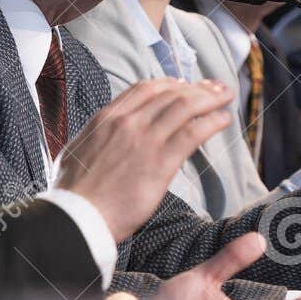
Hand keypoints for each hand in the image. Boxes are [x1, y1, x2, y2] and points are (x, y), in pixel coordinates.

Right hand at [56, 79, 235, 241]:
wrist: (77, 215)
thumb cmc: (74, 191)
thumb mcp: (79, 149)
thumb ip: (98, 137)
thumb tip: (105, 136)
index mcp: (106, 118)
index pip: (145, 88)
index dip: (170, 84)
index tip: (185, 86)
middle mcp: (127, 122)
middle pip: (170, 93)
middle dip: (197, 88)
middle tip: (215, 88)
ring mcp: (145, 140)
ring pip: (185, 107)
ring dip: (210, 98)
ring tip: (226, 97)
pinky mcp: (160, 162)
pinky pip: (193, 133)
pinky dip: (212, 122)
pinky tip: (223, 120)